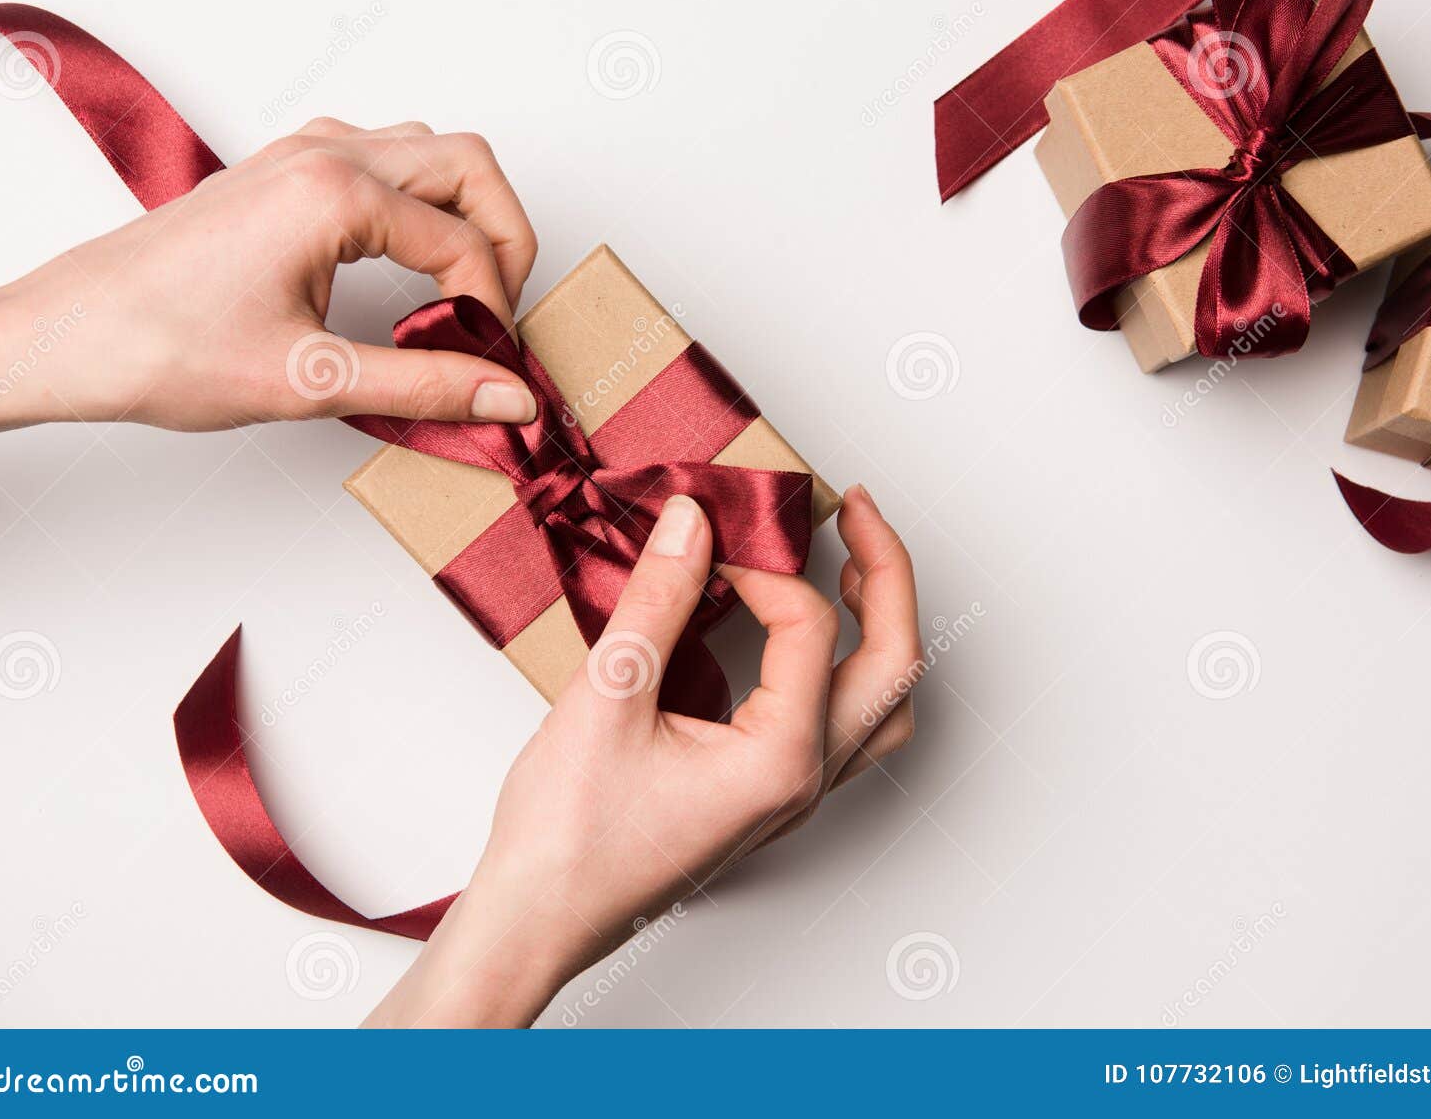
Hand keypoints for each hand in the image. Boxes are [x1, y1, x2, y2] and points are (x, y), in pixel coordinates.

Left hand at [0, 118, 539, 432]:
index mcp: (333, 194)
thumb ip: (425, 387)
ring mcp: (300, 157)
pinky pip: (383, 161)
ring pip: (429, 153)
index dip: (494, 311)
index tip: (492, 368)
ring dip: (465, 214)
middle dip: (505, 240)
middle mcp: (323, 156)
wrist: (70, 336)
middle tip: (500, 316)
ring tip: (464, 294)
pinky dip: (419, 206)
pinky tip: (408, 269)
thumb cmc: (162, 348)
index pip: (463, 241)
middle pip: (468, 165)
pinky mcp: (284, 174)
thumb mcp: (311, 382)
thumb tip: (506, 399)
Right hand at [367, 484, 922, 1026]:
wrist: (537, 919)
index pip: (808, 627)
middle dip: (883, 575)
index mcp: (780, 760)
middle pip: (892, 664)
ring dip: (880, 630)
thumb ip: (659, 598)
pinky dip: (844, 671)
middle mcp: (804, 782)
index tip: (710, 539)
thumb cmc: (568, 838)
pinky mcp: (766, 799)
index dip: (763, 567)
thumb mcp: (608, 696)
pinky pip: (842, 730)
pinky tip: (801, 642)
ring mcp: (792, 797)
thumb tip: (693, 522)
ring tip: (852, 570)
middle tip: (853, 510)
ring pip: (881, 706)